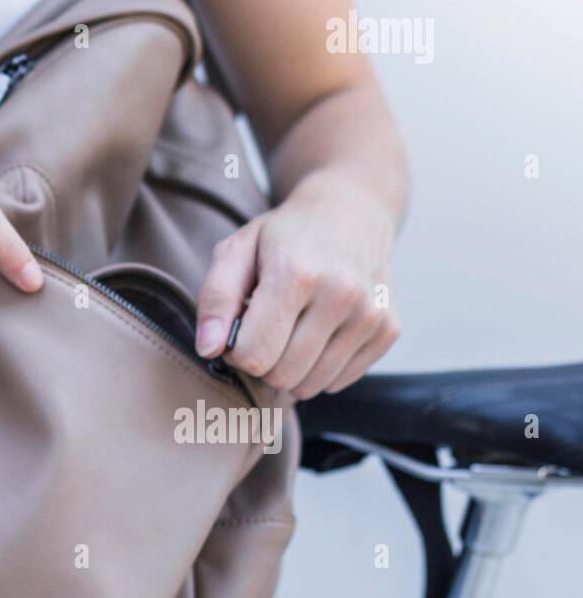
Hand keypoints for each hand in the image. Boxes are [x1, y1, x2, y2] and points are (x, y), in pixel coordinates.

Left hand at [193, 175, 400, 397]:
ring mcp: (371, 314)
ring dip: (292, 367)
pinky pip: (339, 382)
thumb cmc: (285, 235)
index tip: (240, 327)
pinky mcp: (389, 329)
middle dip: (263, 360)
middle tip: (265, 328)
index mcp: (296, 272)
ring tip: (291, 329)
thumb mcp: (237, 249)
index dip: (236, 349)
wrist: (351, 211)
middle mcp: (341, 294)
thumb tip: (208, 349)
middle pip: (282, 375)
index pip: (254, 355)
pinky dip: (321, 367)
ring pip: (311, 385)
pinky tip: (319, 332)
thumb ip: (215, 298)